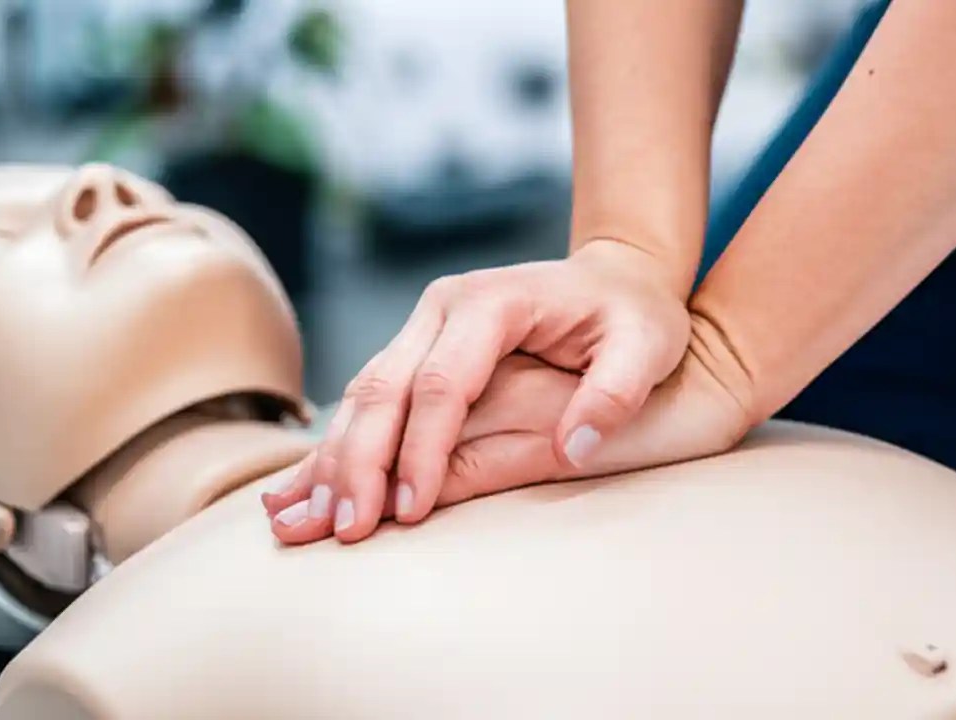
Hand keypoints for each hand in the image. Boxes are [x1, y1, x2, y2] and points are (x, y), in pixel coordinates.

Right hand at [268, 318, 752, 545]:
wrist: (617, 280)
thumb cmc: (635, 316)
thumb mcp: (648, 344)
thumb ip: (616, 392)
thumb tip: (574, 448)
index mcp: (491, 301)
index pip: (443, 383)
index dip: (424, 449)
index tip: (414, 509)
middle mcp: (443, 307)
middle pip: (385, 387)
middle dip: (360, 461)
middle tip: (345, 528)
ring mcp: (424, 328)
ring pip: (365, 394)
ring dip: (336, 460)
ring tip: (307, 522)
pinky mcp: (419, 350)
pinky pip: (371, 399)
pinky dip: (341, 446)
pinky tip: (309, 489)